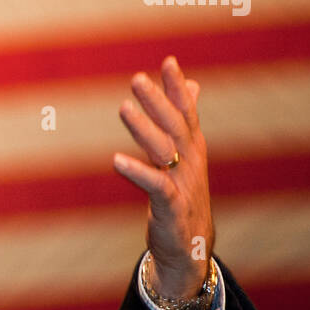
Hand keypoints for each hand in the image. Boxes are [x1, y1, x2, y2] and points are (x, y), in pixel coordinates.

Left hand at [112, 55, 214, 299]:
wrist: (190, 249)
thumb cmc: (183, 198)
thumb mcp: (186, 157)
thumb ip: (185, 121)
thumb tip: (192, 85)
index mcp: (193, 149)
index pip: (187, 112)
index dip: (178, 88)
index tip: (169, 60)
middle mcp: (191, 163)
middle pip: (175, 126)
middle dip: (158, 101)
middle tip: (137, 78)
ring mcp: (183, 185)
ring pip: (164, 151)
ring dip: (144, 129)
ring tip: (124, 108)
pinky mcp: (172, 209)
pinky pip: (155, 186)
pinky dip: (137, 172)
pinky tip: (116, 160)